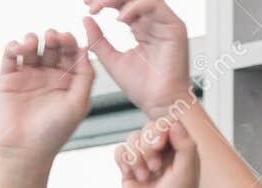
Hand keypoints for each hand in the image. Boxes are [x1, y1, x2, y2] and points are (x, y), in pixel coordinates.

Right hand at [0, 30, 92, 161]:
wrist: (24, 151)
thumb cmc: (54, 133)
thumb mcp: (79, 104)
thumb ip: (86, 76)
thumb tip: (86, 49)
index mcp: (66, 82)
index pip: (70, 53)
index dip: (70, 41)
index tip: (67, 38)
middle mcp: (48, 77)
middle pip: (51, 47)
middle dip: (53, 38)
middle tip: (52, 37)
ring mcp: (27, 77)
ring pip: (31, 47)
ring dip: (33, 39)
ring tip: (33, 43)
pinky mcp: (8, 80)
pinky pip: (10, 55)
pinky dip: (14, 46)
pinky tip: (20, 48)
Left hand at [84, 0, 192, 118]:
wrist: (160, 104)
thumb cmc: (143, 89)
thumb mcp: (112, 61)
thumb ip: (99, 41)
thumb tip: (86, 18)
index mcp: (141, 29)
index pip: (123, 5)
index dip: (104, 1)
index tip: (86, 4)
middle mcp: (154, 22)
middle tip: (89, 2)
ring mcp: (165, 23)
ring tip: (100, 7)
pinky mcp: (174, 27)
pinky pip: (154, 4)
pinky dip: (135, 7)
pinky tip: (120, 19)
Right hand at [117, 117, 198, 187]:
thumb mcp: (187, 172)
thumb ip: (185, 144)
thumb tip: (173, 122)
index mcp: (181, 149)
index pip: (167, 122)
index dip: (159, 130)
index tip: (160, 146)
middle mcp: (164, 152)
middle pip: (147, 128)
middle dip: (147, 147)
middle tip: (155, 168)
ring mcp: (145, 160)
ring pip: (132, 138)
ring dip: (136, 159)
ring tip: (145, 178)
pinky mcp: (129, 170)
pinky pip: (120, 151)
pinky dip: (123, 162)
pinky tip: (130, 176)